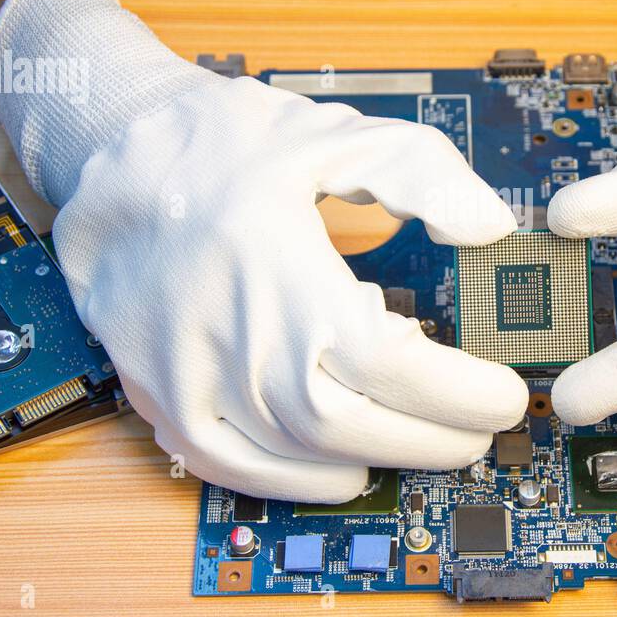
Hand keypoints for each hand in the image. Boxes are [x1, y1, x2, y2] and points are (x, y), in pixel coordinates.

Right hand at [0, 0, 526, 500]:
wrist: (113, 158)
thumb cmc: (225, 145)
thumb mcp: (336, 133)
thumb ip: (421, 174)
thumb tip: (490, 227)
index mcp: (278, 268)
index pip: (388, 363)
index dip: (457, 391)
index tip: (503, 392)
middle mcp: (228, 336)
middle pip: (351, 426)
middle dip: (433, 438)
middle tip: (481, 426)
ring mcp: (185, 377)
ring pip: (298, 456)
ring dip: (380, 460)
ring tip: (431, 440)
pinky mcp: (159, 396)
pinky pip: (230, 468)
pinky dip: (295, 482)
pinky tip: (343, 470)